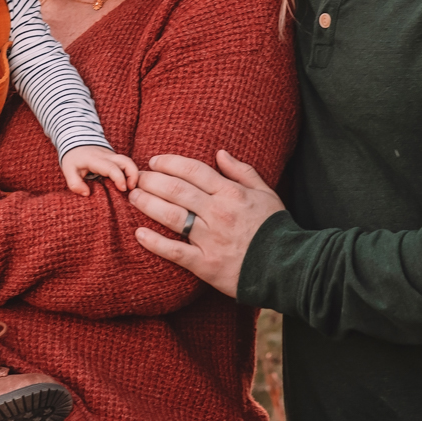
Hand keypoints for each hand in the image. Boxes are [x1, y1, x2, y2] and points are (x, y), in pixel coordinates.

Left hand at [61, 145, 140, 196]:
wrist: (76, 141)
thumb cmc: (73, 158)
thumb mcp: (68, 170)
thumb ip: (75, 183)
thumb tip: (87, 193)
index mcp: (95, 159)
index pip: (111, 167)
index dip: (119, 178)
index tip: (122, 189)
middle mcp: (107, 156)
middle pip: (126, 161)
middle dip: (133, 175)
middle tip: (131, 189)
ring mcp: (112, 156)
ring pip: (128, 161)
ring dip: (134, 174)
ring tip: (131, 188)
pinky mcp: (114, 158)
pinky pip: (126, 164)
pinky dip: (130, 173)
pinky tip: (129, 184)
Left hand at [128, 150, 287, 295]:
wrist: (287, 268)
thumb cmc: (275, 228)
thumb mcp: (266, 194)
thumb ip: (243, 171)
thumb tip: (220, 153)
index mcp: (232, 194)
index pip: (193, 171)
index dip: (170, 163)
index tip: (154, 161)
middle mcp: (219, 213)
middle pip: (177, 190)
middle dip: (152, 181)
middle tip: (137, 178)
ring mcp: (211, 239)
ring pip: (172, 217)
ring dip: (148, 204)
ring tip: (134, 197)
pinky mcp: (206, 265)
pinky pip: (175, 252)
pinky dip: (155, 243)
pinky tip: (139, 234)